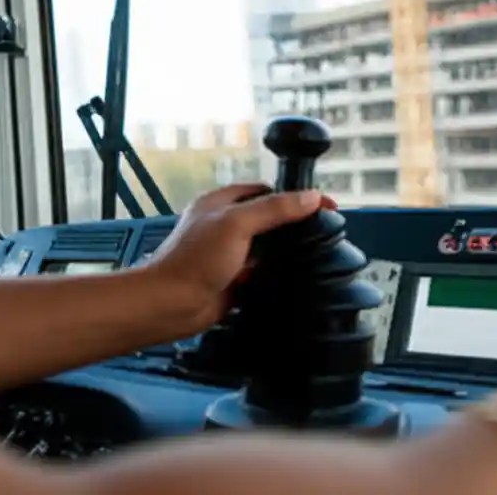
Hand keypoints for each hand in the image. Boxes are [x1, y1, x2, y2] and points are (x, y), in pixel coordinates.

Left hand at [146, 183, 336, 332]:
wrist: (171, 305)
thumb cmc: (196, 260)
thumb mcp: (237, 224)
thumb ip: (274, 209)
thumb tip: (311, 198)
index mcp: (221, 202)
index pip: (265, 191)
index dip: (294, 196)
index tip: (324, 205)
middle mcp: (224, 225)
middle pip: (268, 218)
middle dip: (294, 223)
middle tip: (325, 230)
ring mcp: (228, 254)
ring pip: (266, 247)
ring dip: (287, 250)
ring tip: (319, 253)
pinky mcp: (233, 280)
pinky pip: (262, 272)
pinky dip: (277, 273)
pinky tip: (297, 277)